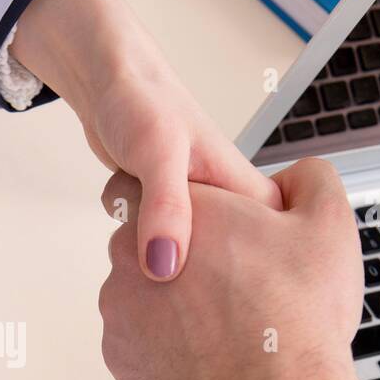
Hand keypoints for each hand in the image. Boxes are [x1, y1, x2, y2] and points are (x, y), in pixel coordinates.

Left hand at [11, 0, 281, 281]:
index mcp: (250, 198)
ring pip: (182, 273)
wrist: (108, 86)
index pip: (271, 261)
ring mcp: (197, 225)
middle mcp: (230, 216)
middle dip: (188, 279)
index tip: (217, 294)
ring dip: (157, 268)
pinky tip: (129, 248)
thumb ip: (166, 207)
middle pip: (221, 276)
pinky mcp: (168, 228)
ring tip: (146, 253)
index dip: (247, 284)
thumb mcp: (158, 152)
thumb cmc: (145, 101)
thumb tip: (164, 265)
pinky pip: (155, 263)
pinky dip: (138, 259)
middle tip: (163, 267)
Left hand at [97, 159, 366, 379]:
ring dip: (172, 306)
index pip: (146, 185)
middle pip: (145, 243)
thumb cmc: (297, 320)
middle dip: (180, 259)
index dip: (180, 205)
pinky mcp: (117, 354)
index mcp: (180, 210)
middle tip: (230, 285)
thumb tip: (291, 178)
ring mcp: (118, 307)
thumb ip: (308, 180)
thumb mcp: (328, 225)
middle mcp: (133, 253)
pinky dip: (165, 347)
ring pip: (142, 295)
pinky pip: (139, 341)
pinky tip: (208, 356)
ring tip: (224, 328)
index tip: (206, 227)